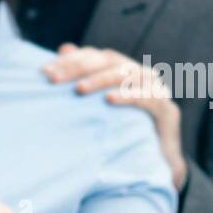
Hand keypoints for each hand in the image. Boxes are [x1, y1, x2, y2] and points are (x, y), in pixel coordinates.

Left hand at [44, 44, 187, 190]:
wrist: (153, 164)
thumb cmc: (119, 132)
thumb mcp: (95, 106)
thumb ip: (82, 77)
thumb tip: (64, 48)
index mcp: (122, 70)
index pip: (94, 56)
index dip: (71, 60)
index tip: (45, 72)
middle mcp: (140, 74)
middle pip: (108, 61)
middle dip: (79, 68)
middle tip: (54, 79)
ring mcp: (156, 89)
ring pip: (127, 74)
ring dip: (101, 80)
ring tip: (79, 89)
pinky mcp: (167, 109)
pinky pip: (148, 97)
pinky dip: (128, 95)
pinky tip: (109, 100)